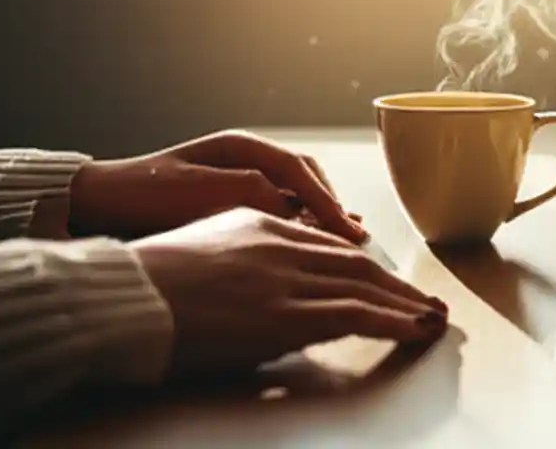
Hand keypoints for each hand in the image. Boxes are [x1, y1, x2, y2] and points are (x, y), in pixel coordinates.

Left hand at [69, 130, 366, 241]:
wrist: (101, 206)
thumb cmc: (145, 195)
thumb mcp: (201, 191)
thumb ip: (252, 193)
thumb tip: (295, 208)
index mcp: (242, 147)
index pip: (299, 170)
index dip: (327, 200)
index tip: (347, 228)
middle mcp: (247, 160)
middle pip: (306, 179)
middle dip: (332, 207)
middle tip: (356, 238)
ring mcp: (240, 180)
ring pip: (296, 196)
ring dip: (321, 218)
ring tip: (347, 241)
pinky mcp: (232, 204)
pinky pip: (278, 212)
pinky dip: (300, 227)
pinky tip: (316, 243)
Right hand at [133, 209, 446, 375]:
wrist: (121, 296)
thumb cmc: (145, 284)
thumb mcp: (201, 250)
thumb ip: (242, 259)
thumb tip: (262, 289)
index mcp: (259, 223)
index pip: (326, 244)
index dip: (363, 265)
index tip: (385, 281)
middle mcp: (280, 243)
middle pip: (355, 261)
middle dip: (395, 284)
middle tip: (426, 301)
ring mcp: (286, 278)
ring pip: (365, 285)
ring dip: (406, 305)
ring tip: (434, 320)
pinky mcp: (286, 314)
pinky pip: (356, 315)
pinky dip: (394, 322)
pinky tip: (416, 331)